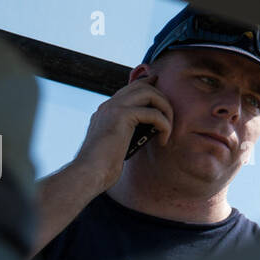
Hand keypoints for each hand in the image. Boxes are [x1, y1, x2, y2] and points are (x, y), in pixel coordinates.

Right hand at [75, 73, 173, 190]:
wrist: (88, 174)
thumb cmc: (103, 166)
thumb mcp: (118, 143)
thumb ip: (128, 130)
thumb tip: (149, 128)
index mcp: (106, 110)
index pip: (131, 88)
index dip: (149, 86)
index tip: (164, 94)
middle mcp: (109, 105)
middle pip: (142, 85)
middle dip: (162, 98)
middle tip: (170, 118)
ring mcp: (114, 108)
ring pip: (149, 93)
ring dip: (165, 109)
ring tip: (168, 128)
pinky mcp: (121, 115)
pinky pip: (153, 113)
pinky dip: (164, 125)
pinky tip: (163, 140)